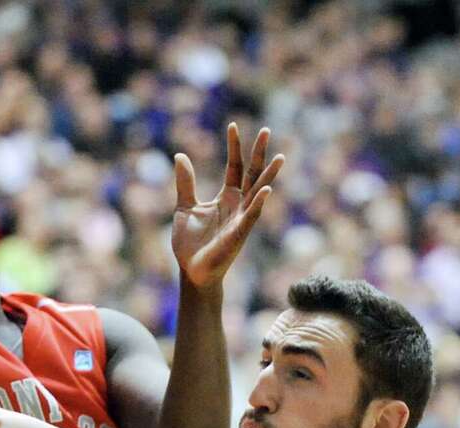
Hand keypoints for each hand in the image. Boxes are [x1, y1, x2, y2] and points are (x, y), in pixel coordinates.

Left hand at [172, 123, 282, 289]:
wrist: (191, 271)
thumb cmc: (190, 243)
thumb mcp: (184, 207)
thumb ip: (185, 183)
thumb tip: (180, 155)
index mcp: (226, 197)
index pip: (234, 166)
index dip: (234, 147)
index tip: (233, 125)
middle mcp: (238, 205)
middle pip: (252, 174)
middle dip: (258, 153)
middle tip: (266, 130)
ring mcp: (241, 219)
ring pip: (258, 193)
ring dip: (268, 176)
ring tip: (279, 157)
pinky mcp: (239, 235)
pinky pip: (251, 217)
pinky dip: (258, 204)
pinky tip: (266, 190)